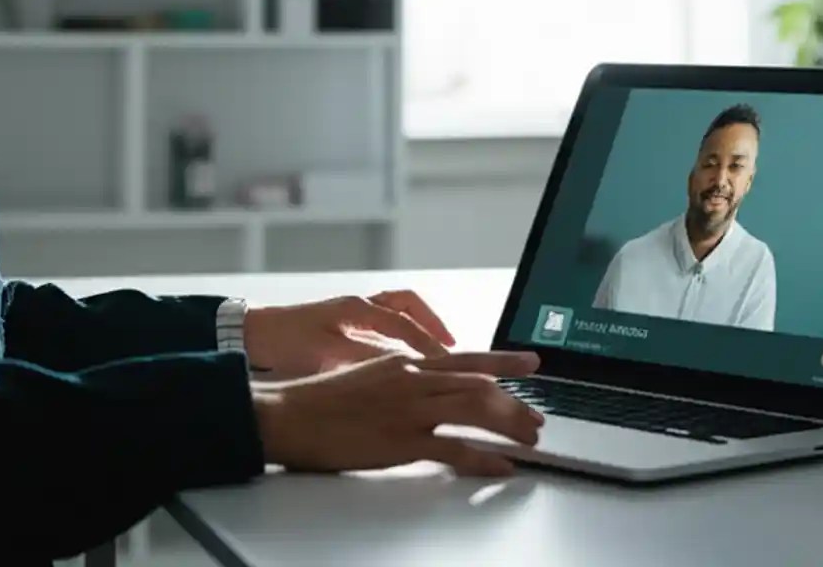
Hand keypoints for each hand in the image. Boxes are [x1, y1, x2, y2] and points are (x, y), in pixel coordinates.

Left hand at [243, 290, 455, 375]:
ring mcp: (352, 312)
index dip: (427, 343)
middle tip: (450, 347)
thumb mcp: (327, 353)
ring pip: (397, 310)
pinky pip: (384, 322)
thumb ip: (365, 357)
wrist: (252, 335)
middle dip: (432, 324)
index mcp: (356, 307)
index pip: (404, 323)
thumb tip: (401, 365)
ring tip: (435, 349)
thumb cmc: (285, 342)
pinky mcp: (346, 324)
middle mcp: (358, 305)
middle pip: (408, 304)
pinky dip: (400, 334)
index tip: (445, 362)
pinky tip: (403, 356)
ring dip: (418, 326)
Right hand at [252, 351, 542, 476]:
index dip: (503, 360)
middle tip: (536, 418)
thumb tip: (430, 390)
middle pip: (480, 384)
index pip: (466, 357)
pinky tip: (499, 465)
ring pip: (476, 408)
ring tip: (528, 440)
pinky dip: (483, 457)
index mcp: (406, 363)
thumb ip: (403, 380)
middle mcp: (413, 379)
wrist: (286, 414)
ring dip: (509, 425)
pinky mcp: (400, 440)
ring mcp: (408, 408)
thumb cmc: (318, 401)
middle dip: (515, 403)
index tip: (530, 362)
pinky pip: (454, 448)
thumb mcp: (368, 376)